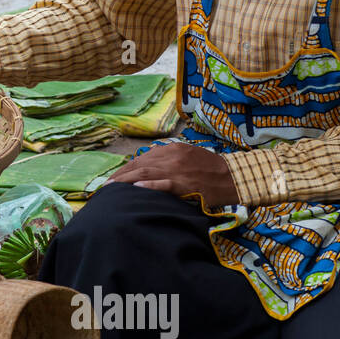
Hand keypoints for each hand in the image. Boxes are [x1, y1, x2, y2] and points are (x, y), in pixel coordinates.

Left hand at [107, 142, 240, 206]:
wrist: (234, 177)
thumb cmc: (210, 169)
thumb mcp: (187, 157)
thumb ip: (167, 160)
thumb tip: (146, 169)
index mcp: (172, 149)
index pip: (142, 159)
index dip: (125, 169)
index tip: (113, 179)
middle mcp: (173, 157)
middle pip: (140, 166)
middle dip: (120, 176)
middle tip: (104, 187)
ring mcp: (179, 170)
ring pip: (147, 174)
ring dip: (126, 181)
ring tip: (111, 189)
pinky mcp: (186, 184)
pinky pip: (164, 184)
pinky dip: (149, 186)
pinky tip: (135, 189)